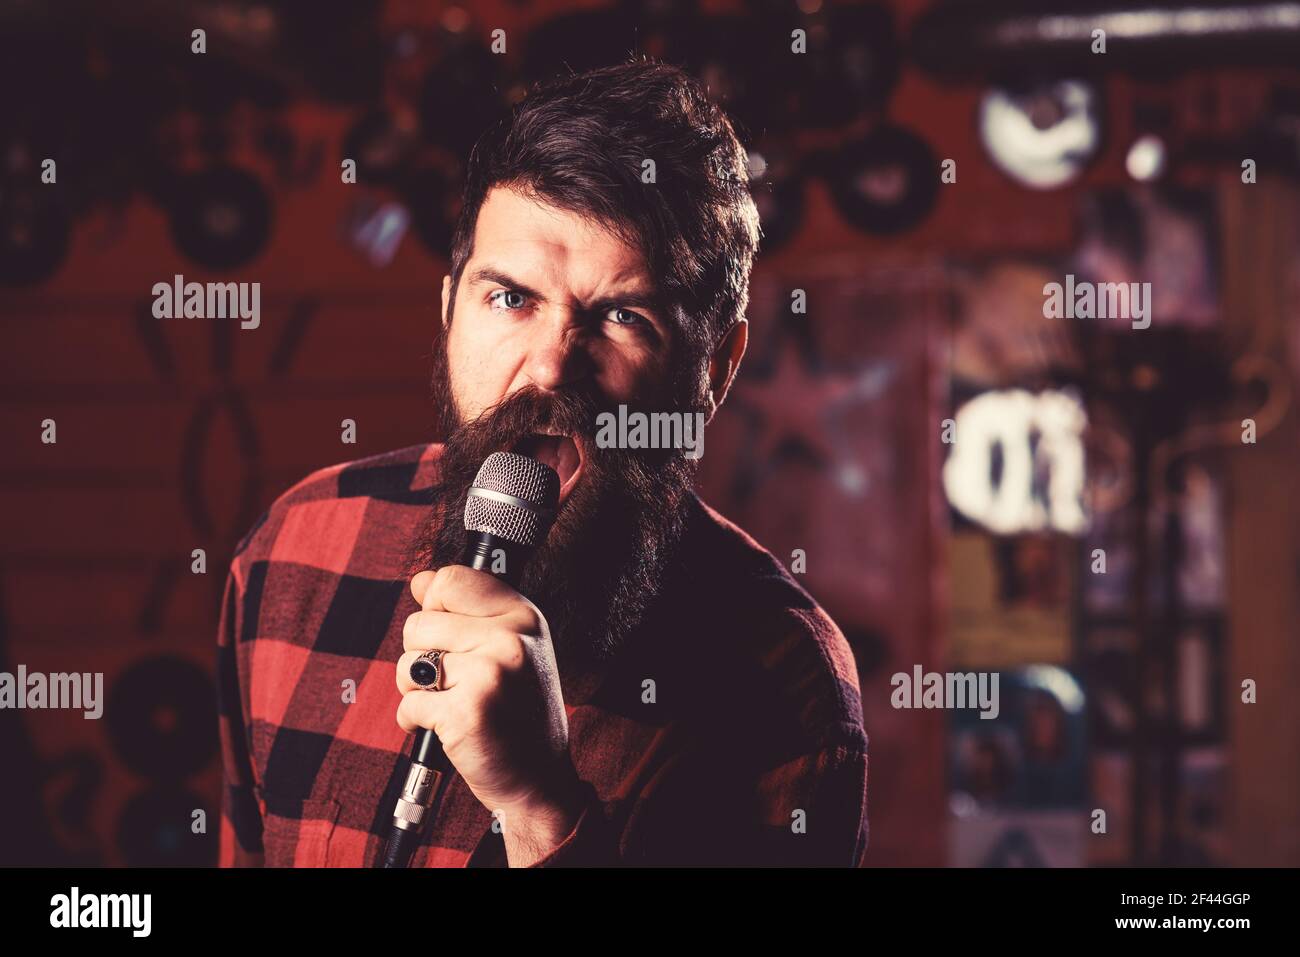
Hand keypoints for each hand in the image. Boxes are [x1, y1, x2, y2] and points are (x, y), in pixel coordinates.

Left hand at [396, 565, 582, 859]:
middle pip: (419, 623)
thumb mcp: (511, 648)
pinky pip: (409, 704)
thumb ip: (470, 610)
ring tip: (450, 703)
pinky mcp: (466, 713)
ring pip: (408, 663)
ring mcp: (489, 675)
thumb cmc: (520, 712)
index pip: (452, 580)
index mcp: (523, 616)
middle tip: (453, 681)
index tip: (446, 632)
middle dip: (422, 656)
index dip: (435, 606)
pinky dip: (415, 721)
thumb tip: (421, 580)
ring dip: (416, 689)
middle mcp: (510, 639)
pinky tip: (445, 729)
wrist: (540, 777)